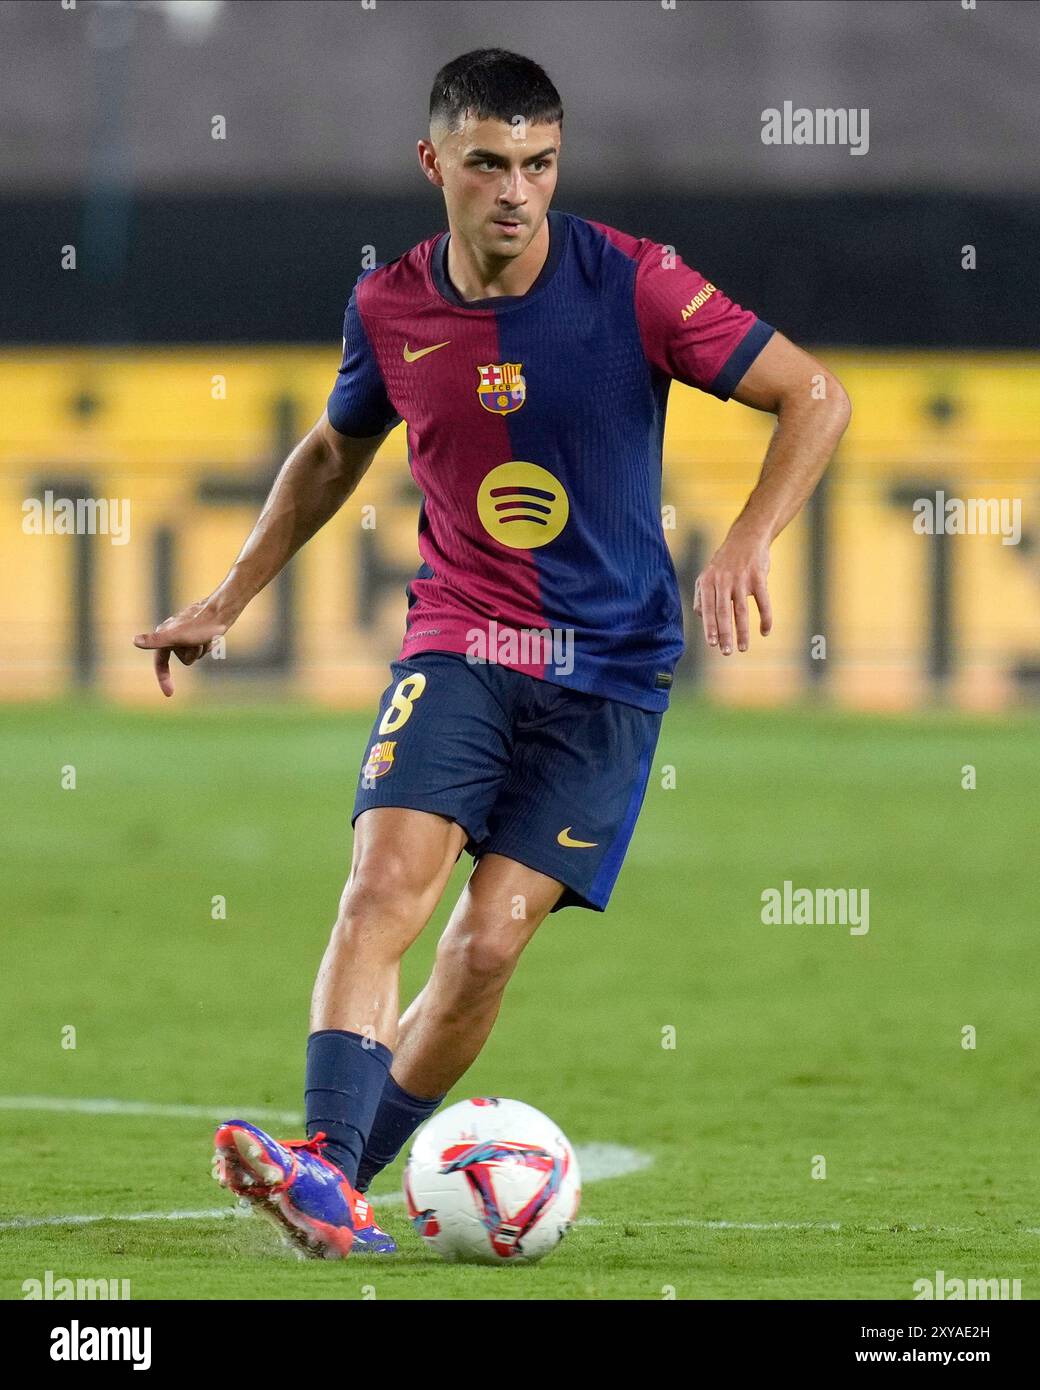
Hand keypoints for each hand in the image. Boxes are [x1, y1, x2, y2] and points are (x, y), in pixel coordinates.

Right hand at [133, 599, 230, 696]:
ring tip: (206, 637)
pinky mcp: (201, 632)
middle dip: (193, 654)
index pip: (161, 663)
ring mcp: (188, 634)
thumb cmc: (199, 625)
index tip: (170, 694)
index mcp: (165, 636)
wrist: (221, 611)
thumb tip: (134, 641)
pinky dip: (210, 646)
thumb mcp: (176, 637)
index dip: (164, 678)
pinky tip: (213, 637)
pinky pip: (204, 649)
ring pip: (196, 655)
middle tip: (199, 641)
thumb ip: (156, 640)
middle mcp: (174, 635)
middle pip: (184, 660)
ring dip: (202, 650)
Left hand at [693, 530, 772, 654]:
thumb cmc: (725, 561)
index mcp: (708, 581)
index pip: (707, 608)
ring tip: (743, 647)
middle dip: (725, 634)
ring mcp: (741, 579)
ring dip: (743, 632)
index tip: (712, 643)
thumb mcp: (707, 574)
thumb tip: (699, 616)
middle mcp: (723, 581)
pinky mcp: (759, 578)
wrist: (747, 537)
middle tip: (726, 652)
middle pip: (724, 612)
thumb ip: (700, 595)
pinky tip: (765, 632)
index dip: (710, 627)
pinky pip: (763, 602)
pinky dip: (765, 618)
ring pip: (742, 611)